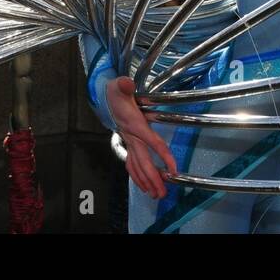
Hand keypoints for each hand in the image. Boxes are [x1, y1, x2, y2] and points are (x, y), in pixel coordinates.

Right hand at [105, 76, 177, 198]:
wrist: (105, 97)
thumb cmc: (115, 93)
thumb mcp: (119, 86)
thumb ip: (123, 85)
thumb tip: (126, 84)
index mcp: (135, 125)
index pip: (153, 143)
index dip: (164, 156)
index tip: (174, 169)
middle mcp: (132, 137)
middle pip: (144, 162)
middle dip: (153, 179)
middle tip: (162, 194)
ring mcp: (129, 142)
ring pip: (137, 166)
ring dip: (146, 181)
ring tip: (155, 194)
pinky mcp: (128, 143)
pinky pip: (131, 163)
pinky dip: (137, 176)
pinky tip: (143, 185)